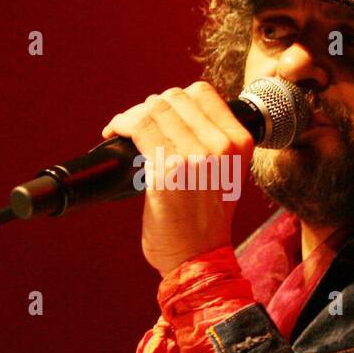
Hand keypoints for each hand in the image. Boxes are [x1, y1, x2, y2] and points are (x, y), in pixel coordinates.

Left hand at [101, 81, 254, 277]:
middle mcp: (221, 145)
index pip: (202, 93)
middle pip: (174, 98)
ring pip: (154, 108)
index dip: (173, 100)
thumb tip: (170, 112)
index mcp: (239, 142)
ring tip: (122, 130)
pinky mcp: (169, 171)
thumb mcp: (225, 173)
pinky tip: (114, 134)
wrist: (198, 259)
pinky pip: (139, 128)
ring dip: (131, 116)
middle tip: (135, 127)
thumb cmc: (204, 220)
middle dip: (149, 108)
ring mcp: (196, 157)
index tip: (158, 114)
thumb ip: (211, 141)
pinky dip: (121, 125)